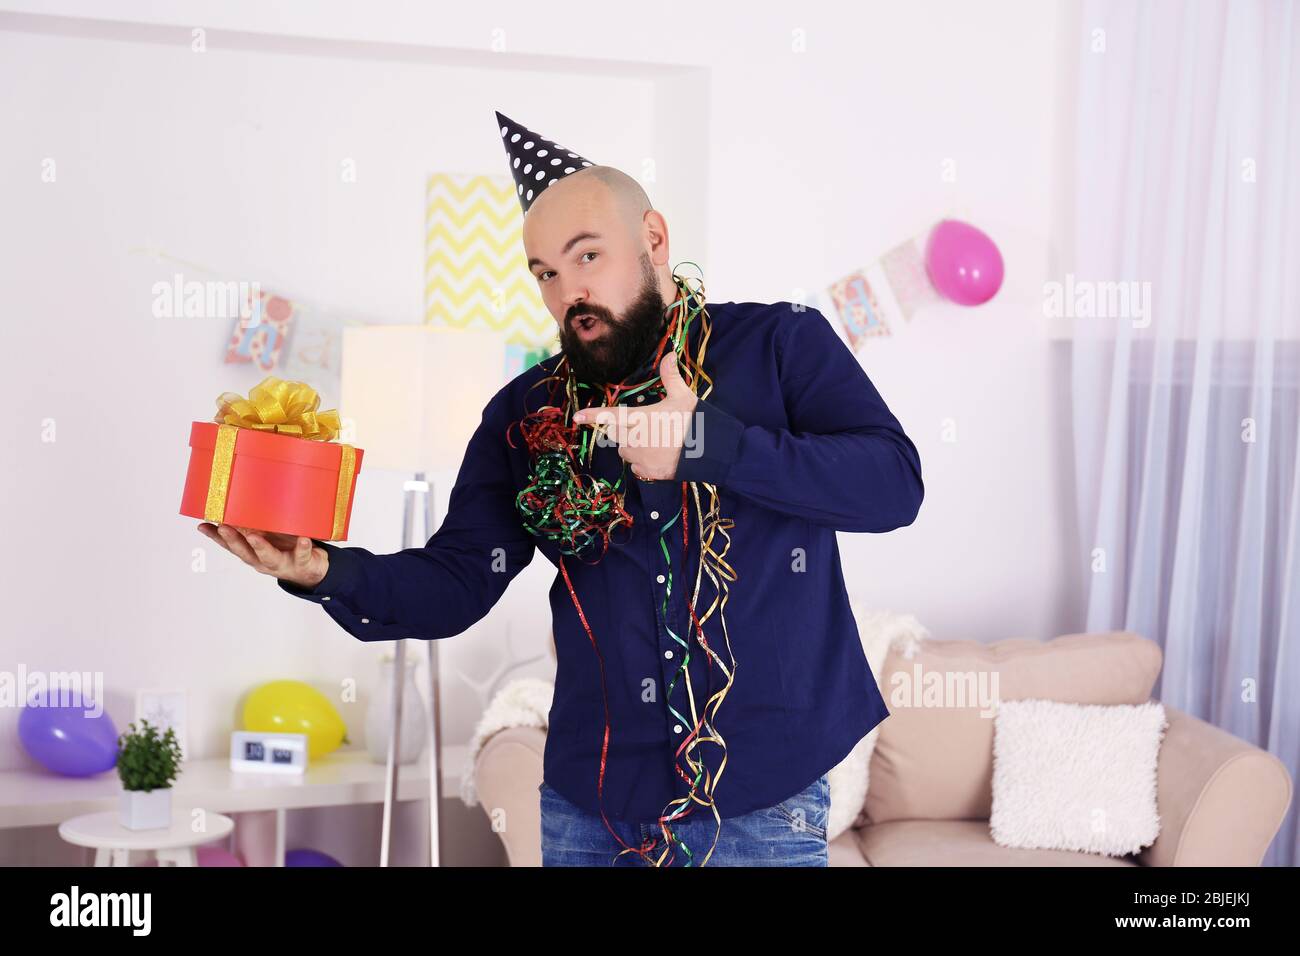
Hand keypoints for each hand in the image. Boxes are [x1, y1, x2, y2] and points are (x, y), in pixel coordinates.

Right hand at [197, 522, 327, 588]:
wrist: (312, 571)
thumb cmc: (286, 549)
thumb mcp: (268, 537)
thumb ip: (254, 525)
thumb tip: (238, 502)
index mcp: (253, 554)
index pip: (231, 546)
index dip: (216, 537)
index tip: (202, 525)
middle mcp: (264, 561)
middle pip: (245, 552)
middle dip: (233, 540)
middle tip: (223, 526)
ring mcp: (283, 563)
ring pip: (270, 557)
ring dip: (261, 547)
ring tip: (254, 536)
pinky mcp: (303, 563)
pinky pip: (303, 555)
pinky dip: (302, 547)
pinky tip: (303, 539)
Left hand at [572, 352, 698, 480]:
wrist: (709, 453)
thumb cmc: (695, 421)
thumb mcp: (683, 396)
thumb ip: (671, 377)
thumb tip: (669, 354)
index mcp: (639, 418)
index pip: (609, 416)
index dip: (592, 416)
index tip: (576, 418)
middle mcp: (634, 439)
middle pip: (614, 434)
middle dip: (621, 429)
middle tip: (641, 425)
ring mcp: (639, 458)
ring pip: (624, 451)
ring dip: (631, 446)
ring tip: (653, 441)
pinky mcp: (647, 472)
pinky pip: (635, 467)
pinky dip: (641, 462)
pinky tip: (658, 456)